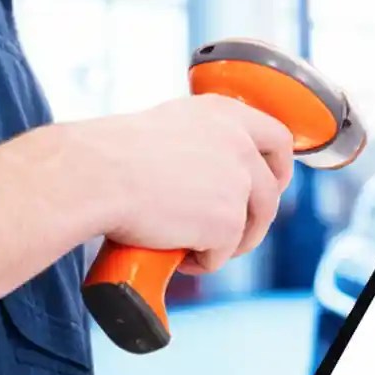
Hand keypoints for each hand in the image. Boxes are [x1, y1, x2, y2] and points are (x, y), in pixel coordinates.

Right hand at [70, 94, 293, 272]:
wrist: (94, 175)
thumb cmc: (111, 155)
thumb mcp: (168, 130)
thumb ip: (202, 145)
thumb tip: (212, 180)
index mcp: (225, 114)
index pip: (278, 138)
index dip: (280, 167)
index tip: (272, 184)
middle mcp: (240, 144)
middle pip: (271, 192)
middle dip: (255, 220)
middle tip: (230, 234)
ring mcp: (238, 183)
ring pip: (250, 228)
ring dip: (225, 245)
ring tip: (188, 246)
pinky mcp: (228, 221)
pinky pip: (221, 254)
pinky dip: (200, 261)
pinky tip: (171, 250)